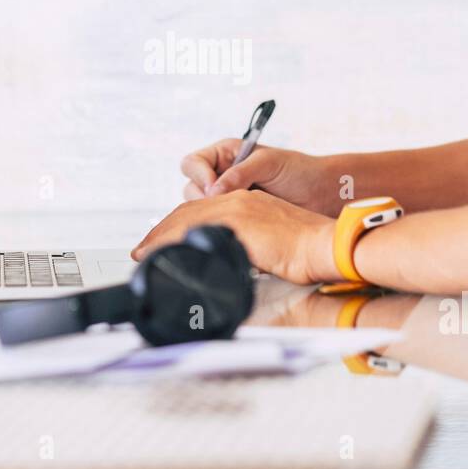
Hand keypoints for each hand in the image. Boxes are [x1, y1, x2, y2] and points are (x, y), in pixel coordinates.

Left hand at [132, 189, 338, 284]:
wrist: (324, 246)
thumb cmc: (307, 252)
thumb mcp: (273, 247)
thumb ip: (252, 249)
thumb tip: (239, 268)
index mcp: (250, 203)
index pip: (206, 208)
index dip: (181, 224)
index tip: (164, 240)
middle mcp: (241, 199)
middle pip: (190, 209)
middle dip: (164, 228)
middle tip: (144, 248)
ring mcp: (238, 206)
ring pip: (186, 215)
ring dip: (160, 234)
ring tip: (144, 252)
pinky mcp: (237, 218)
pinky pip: (193, 226)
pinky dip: (170, 239)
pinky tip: (158, 251)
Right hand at [180, 139, 338, 214]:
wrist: (321, 195)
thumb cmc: (300, 171)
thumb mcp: (269, 163)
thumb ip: (240, 173)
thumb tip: (213, 190)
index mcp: (226, 155)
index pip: (193, 163)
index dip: (200, 176)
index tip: (215, 189)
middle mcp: (222, 175)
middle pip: (191, 188)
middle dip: (203, 199)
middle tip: (226, 206)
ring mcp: (228, 198)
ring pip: (200, 209)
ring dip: (213, 213)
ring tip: (238, 216)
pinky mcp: (237, 218)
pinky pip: (218, 223)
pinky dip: (222, 226)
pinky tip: (240, 227)